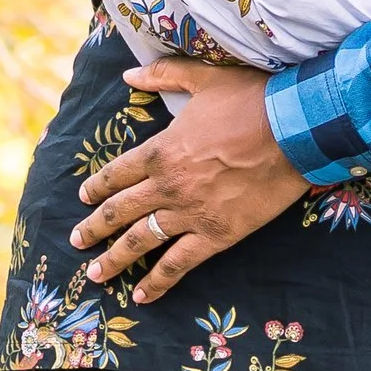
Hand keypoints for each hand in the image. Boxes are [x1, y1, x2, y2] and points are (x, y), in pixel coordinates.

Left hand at [72, 65, 308, 303]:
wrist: (293, 131)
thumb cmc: (252, 101)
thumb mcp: (204, 78)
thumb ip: (163, 75)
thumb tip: (129, 74)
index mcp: (160, 151)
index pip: (116, 173)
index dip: (97, 187)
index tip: (84, 197)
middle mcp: (166, 186)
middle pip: (119, 211)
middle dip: (94, 228)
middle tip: (77, 241)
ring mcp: (189, 213)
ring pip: (140, 241)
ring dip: (114, 260)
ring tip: (96, 274)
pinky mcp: (216, 235)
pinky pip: (178, 264)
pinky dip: (158, 282)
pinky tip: (141, 297)